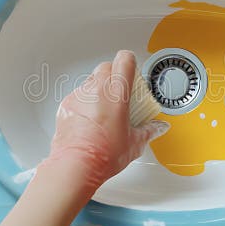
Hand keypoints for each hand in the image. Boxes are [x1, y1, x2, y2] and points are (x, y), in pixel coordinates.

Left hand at [42, 50, 168, 192]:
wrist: (75, 166)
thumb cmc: (102, 155)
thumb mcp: (134, 143)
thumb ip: (149, 131)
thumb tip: (157, 128)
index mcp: (117, 93)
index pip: (125, 59)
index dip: (130, 62)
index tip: (133, 72)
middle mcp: (96, 89)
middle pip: (107, 67)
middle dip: (115, 75)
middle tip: (122, 93)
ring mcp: (79, 96)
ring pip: (91, 81)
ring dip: (99, 89)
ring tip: (105, 111)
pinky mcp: (66, 105)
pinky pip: (78, 96)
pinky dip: (85, 103)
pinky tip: (90, 121)